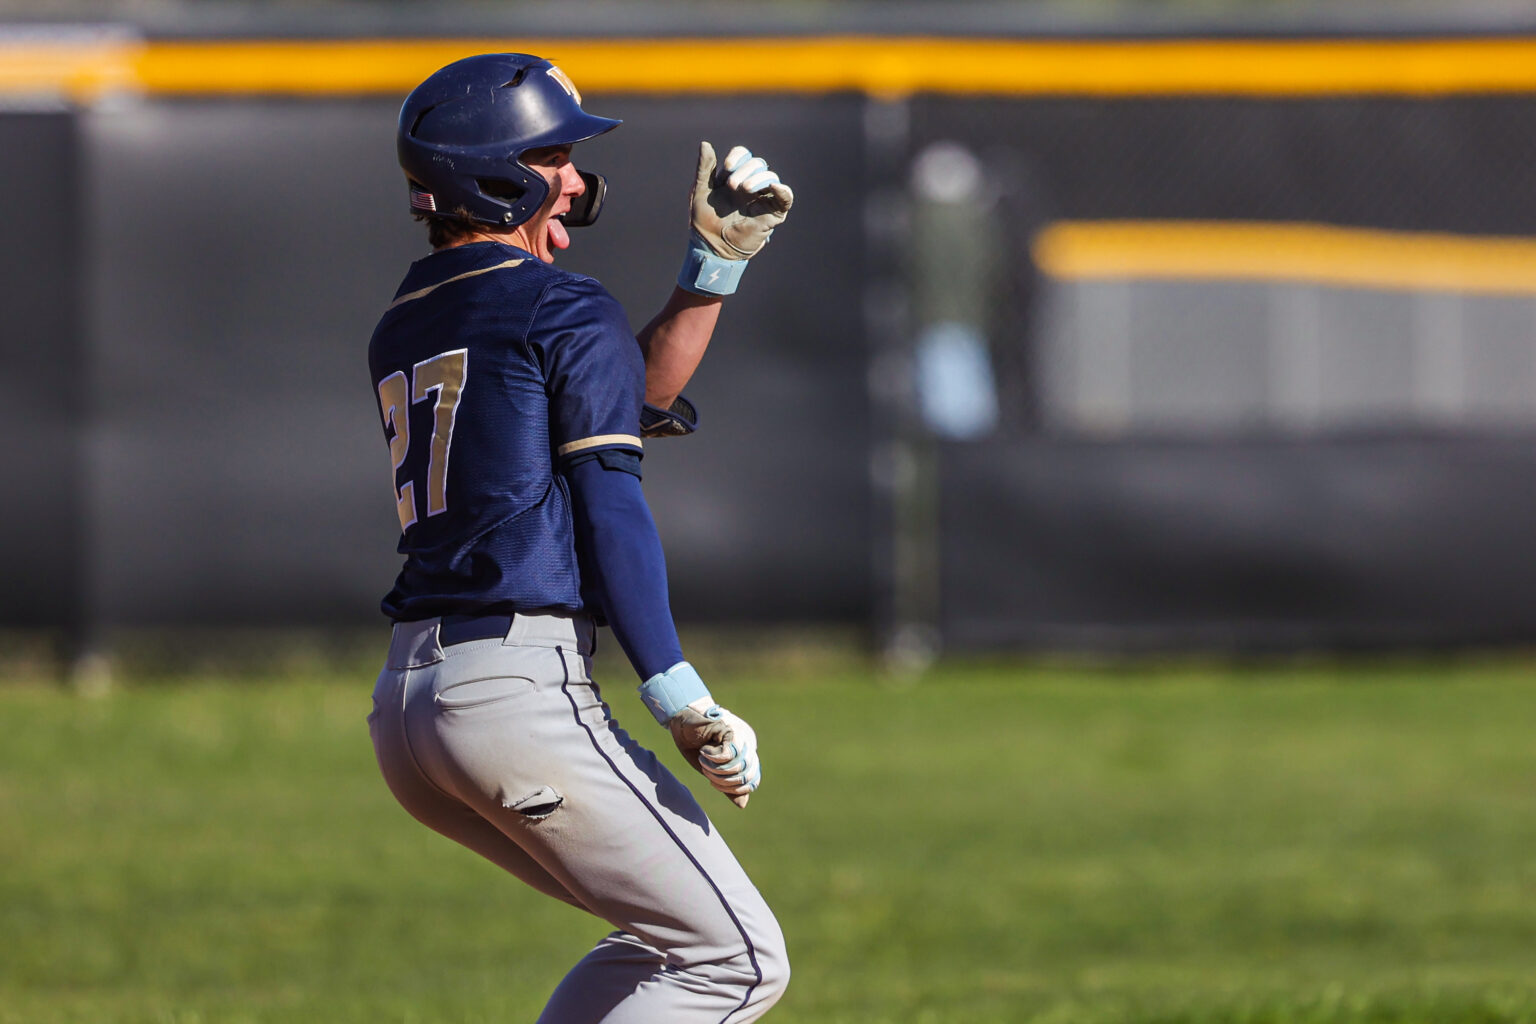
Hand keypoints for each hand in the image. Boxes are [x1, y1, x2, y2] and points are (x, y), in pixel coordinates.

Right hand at [668, 698, 761, 807]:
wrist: (681, 722)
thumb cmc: (695, 744)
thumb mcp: (711, 770)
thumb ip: (727, 785)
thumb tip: (743, 804)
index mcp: (747, 755)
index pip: (752, 781)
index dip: (734, 788)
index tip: (713, 783)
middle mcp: (748, 744)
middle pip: (745, 776)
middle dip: (722, 781)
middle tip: (706, 770)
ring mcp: (741, 736)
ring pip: (738, 766)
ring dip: (715, 769)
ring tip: (703, 759)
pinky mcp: (729, 729)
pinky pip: (728, 754)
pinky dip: (712, 757)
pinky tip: (703, 750)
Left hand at [689, 142, 793, 259]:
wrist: (711, 246)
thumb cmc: (704, 220)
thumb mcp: (700, 190)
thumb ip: (704, 168)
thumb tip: (705, 143)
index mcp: (734, 177)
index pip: (744, 156)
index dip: (738, 157)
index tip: (726, 168)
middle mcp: (750, 185)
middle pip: (757, 164)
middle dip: (745, 170)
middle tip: (732, 186)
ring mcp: (762, 198)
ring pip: (770, 177)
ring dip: (758, 178)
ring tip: (744, 189)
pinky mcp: (773, 213)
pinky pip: (785, 198)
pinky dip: (783, 190)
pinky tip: (773, 186)